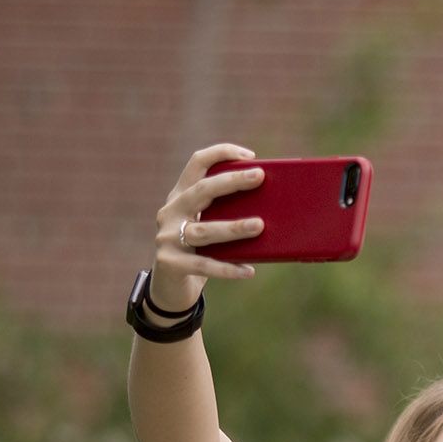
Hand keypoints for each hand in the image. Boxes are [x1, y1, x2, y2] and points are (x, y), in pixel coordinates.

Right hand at [147, 143, 264, 314]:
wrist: (170, 287)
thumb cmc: (201, 251)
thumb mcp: (210, 226)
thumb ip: (228, 214)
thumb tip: (275, 210)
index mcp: (181, 196)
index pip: (197, 164)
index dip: (221, 153)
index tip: (251, 156)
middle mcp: (171, 211)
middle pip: (202, 190)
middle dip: (232, 181)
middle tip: (260, 176)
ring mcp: (167, 237)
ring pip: (205, 230)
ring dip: (234, 227)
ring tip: (260, 226)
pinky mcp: (171, 263)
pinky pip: (204, 265)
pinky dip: (228, 268)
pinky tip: (249, 271)